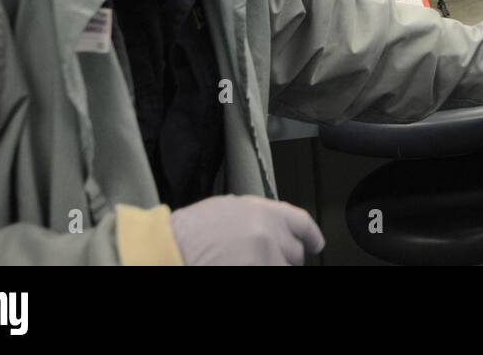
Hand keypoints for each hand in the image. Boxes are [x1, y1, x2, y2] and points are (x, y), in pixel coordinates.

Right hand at [169, 195, 324, 265]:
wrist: (168, 250)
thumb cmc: (190, 231)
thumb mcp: (228, 209)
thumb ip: (257, 218)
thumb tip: (273, 231)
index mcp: (263, 211)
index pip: (301, 223)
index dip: (310, 236)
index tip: (315, 244)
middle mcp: (269, 234)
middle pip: (294, 254)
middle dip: (282, 259)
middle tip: (261, 260)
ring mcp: (263, 260)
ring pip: (283, 269)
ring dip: (271, 268)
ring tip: (244, 262)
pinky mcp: (257, 272)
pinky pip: (272, 275)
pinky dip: (263, 271)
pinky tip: (240, 266)